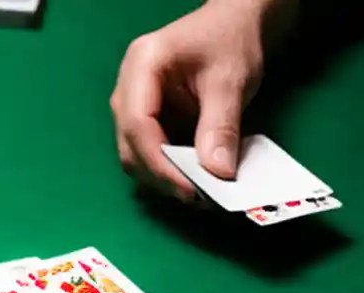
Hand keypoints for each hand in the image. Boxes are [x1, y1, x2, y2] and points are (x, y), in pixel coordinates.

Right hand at [111, 0, 277, 199]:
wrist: (235, 23)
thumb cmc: (229, 40)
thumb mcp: (230, 80)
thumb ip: (220, 126)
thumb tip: (217, 173)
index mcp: (142, 66)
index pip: (137, 124)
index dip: (160, 163)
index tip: (190, 189)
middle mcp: (128, 88)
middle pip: (130, 145)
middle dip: (160, 175)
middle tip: (198, 198)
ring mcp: (134, 104)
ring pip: (136, 154)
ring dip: (164, 177)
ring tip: (201, 192)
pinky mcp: (149, 119)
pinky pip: (151, 152)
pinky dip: (171, 170)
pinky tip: (196, 179)